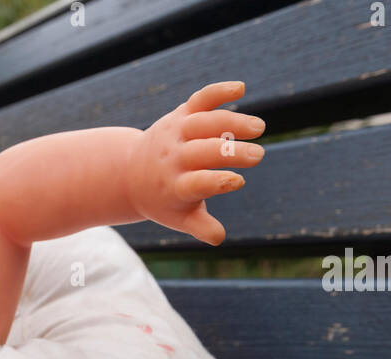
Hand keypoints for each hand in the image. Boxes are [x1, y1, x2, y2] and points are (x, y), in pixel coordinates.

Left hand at [128, 81, 264, 245]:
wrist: (131, 173)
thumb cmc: (165, 200)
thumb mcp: (178, 218)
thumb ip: (199, 227)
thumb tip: (219, 238)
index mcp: (175, 185)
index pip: (196, 183)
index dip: (216, 182)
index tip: (238, 181)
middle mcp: (174, 157)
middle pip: (203, 151)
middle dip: (230, 152)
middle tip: (258, 156)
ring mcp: (177, 133)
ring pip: (205, 123)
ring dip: (232, 122)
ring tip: (259, 128)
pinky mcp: (181, 114)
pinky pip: (200, 100)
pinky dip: (219, 92)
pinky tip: (241, 88)